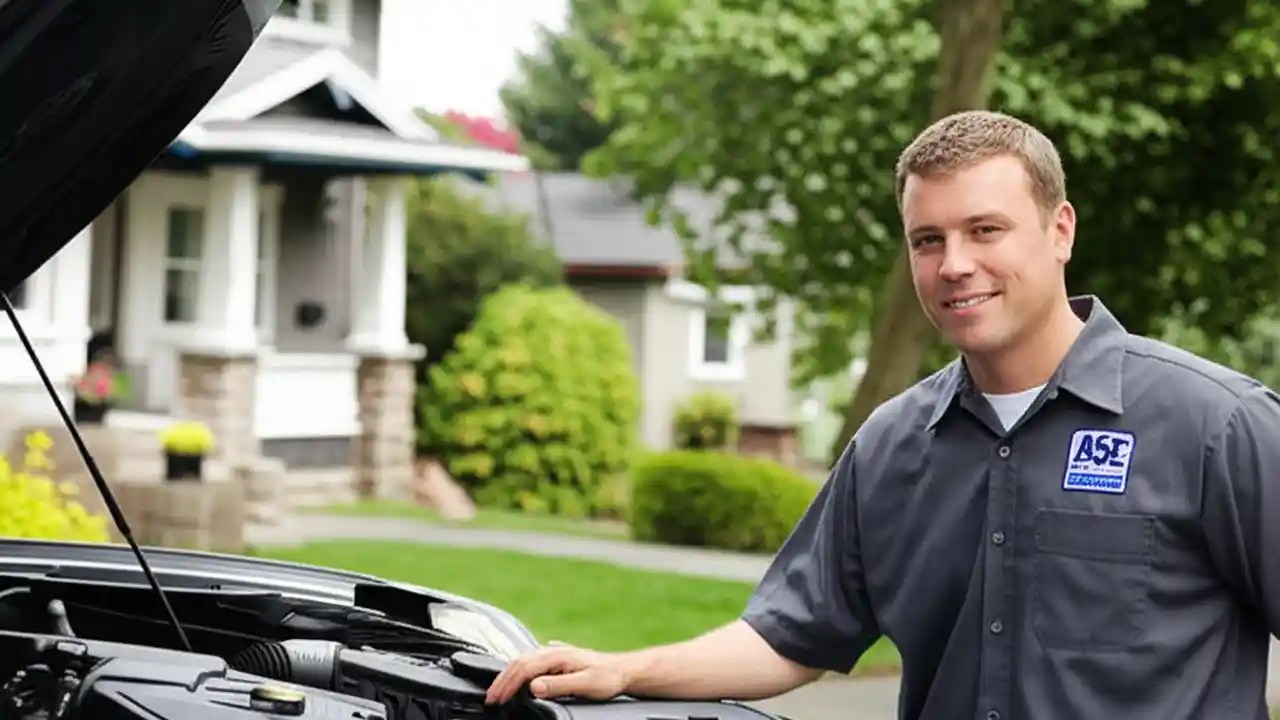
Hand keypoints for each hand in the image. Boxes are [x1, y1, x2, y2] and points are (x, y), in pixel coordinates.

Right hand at [485, 644, 628, 705]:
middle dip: (502, 681)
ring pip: (523, 662)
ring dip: (508, 676)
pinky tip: (516, 677)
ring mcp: (554, 655)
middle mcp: (552, 652)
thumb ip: (559, 684)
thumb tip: (534, 686)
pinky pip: (531, 663)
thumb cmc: (607, 678)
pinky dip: (518, 672)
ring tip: (498, 691)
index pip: (523, 669)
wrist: (623, 671)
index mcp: (556, 656)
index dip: (507, 685)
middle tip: (490, 699)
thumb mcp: (585, 684)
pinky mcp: (557, 660)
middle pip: (518, 663)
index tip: (497, 699)